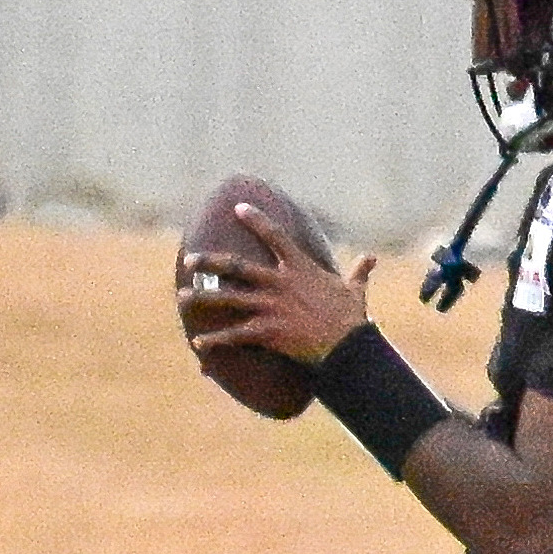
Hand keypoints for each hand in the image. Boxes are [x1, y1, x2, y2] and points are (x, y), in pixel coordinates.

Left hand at [178, 203, 379, 364]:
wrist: (349, 346)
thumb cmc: (351, 318)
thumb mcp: (355, 290)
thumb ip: (359, 272)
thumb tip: (372, 258)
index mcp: (298, 268)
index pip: (275, 236)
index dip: (256, 220)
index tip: (238, 207)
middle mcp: (279, 283)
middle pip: (237, 266)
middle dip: (210, 262)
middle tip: (189, 260)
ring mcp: (271, 306)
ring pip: (229, 299)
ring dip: (203, 299)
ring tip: (181, 298)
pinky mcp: (268, 331)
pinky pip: (236, 335)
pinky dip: (216, 340)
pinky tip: (199, 344)